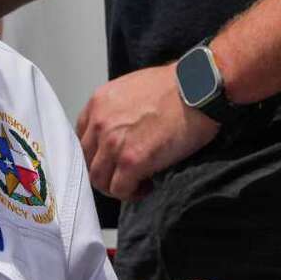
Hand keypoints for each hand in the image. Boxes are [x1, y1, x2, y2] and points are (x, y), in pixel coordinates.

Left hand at [78, 63, 218, 199]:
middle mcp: (99, 123)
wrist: (198, 88)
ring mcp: (113, 143)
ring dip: (116, 186)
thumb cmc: (174, 86)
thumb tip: (119, 133)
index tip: (112, 160)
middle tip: (126, 174)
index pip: (83, 139)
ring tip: (137, 183)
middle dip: (106, 172)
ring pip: (99, 180)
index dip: (98, 154)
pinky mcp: (131, 161)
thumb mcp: (132, 88)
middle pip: (88, 162)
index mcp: (98, 103)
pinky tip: (147, 186)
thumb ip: (116, 111)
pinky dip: (132, 193)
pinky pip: (120, 190)